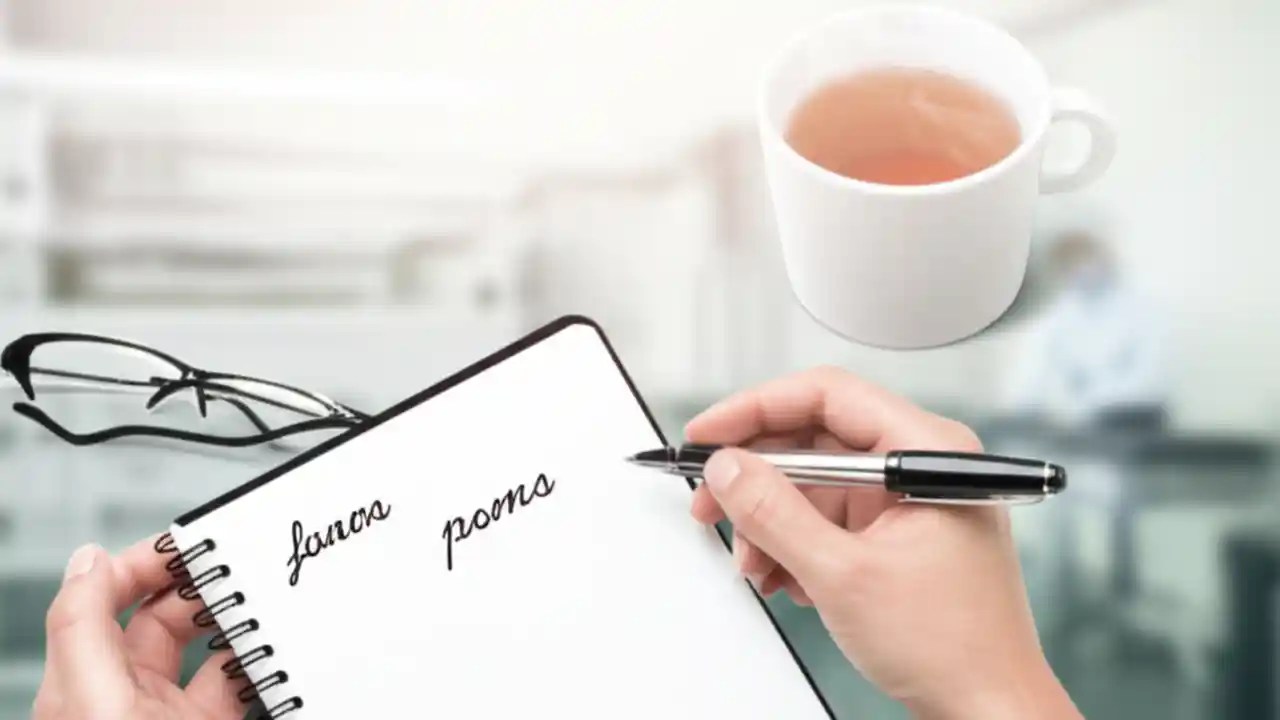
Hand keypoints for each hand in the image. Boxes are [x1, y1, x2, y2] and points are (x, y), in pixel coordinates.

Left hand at [33, 536, 242, 719]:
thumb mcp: (92, 695)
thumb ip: (82, 625)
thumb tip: (88, 557)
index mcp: (82, 679)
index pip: (105, 599)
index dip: (141, 563)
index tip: (184, 543)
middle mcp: (124, 692)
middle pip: (159, 616)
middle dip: (195, 584)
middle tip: (231, 563)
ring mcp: (166, 710)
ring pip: (201, 645)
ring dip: (229, 617)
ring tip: (257, 596)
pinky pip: (234, 678)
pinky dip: (254, 657)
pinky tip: (267, 644)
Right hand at [687, 367, 1079, 719]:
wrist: (990, 710)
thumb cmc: (955, 647)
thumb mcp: (843, 575)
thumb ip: (775, 514)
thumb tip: (728, 467)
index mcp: (928, 451)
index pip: (827, 396)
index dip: (756, 409)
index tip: (709, 433)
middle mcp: (920, 466)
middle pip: (815, 440)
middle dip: (758, 479)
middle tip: (712, 502)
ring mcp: (908, 501)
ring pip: (814, 485)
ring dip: (774, 523)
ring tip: (757, 563)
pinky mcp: (896, 534)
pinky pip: (829, 519)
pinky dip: (796, 545)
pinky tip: (785, 577)